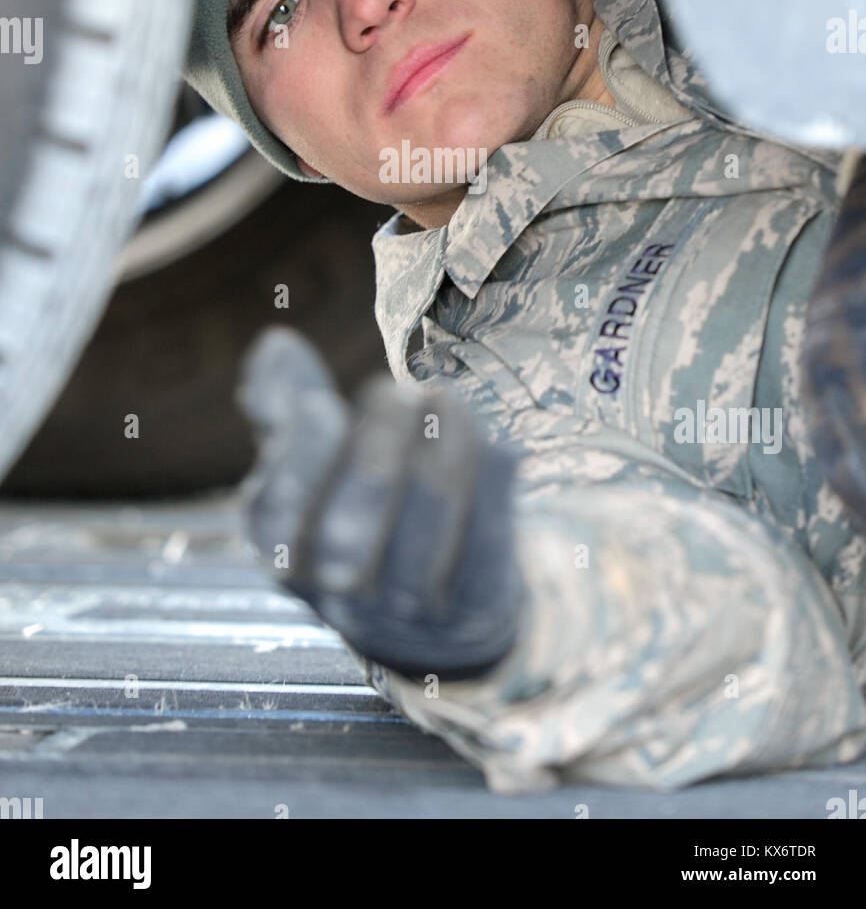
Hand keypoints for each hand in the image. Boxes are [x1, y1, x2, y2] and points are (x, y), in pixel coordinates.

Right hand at [235, 326, 524, 678]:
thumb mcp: (319, 471)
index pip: (275, 515)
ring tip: (448, 399)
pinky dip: (490, 494)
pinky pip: (484, 553)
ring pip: (421, 539)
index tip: (323, 402)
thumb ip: (290, 409)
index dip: (299, 458)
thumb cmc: (367, 520)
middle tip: (402, 392)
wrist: (444, 620)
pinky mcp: (477, 610)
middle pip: (348, 530)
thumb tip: (274, 342)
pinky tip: (500, 447)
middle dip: (377, 452)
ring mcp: (410, 612)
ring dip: (441, 457)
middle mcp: (342, 594)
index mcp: (289, 555)